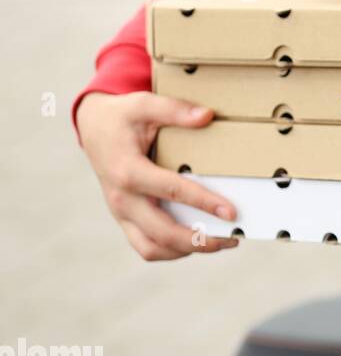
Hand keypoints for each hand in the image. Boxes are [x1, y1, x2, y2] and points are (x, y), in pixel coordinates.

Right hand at [77, 92, 238, 260]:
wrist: (93, 127)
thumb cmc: (121, 117)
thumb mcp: (143, 104)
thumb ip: (174, 110)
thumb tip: (207, 116)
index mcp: (127, 170)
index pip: (171, 191)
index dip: (204, 203)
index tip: (231, 212)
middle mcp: (122, 198)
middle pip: (161, 232)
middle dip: (199, 240)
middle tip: (232, 237)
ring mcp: (121, 212)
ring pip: (151, 248)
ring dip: (187, 251)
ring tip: (220, 242)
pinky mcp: (124, 219)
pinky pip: (146, 246)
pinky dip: (172, 251)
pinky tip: (198, 242)